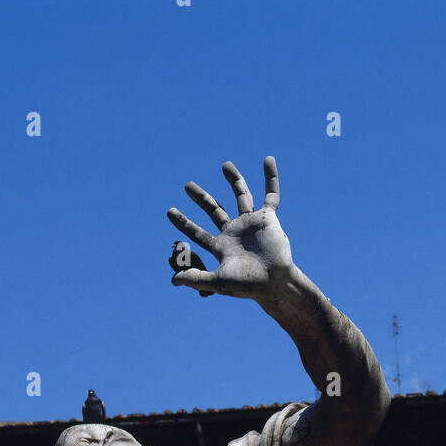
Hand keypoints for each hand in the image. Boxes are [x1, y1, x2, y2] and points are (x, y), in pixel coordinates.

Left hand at [167, 156, 293, 302]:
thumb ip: (196, 278)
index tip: (170, 211)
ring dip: (234, 180)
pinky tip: (268, 160)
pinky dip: (270, 178)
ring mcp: (251, 224)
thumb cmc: (248, 286)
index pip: (197, 232)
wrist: (275, 283)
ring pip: (241, 196)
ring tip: (225, 164)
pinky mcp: (268, 219)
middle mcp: (235, 232)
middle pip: (214, 210)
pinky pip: (271, 195)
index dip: (183, 222)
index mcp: (222, 246)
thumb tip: (173, 281)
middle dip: (201, 198)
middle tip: (187, 186)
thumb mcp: (219, 282)